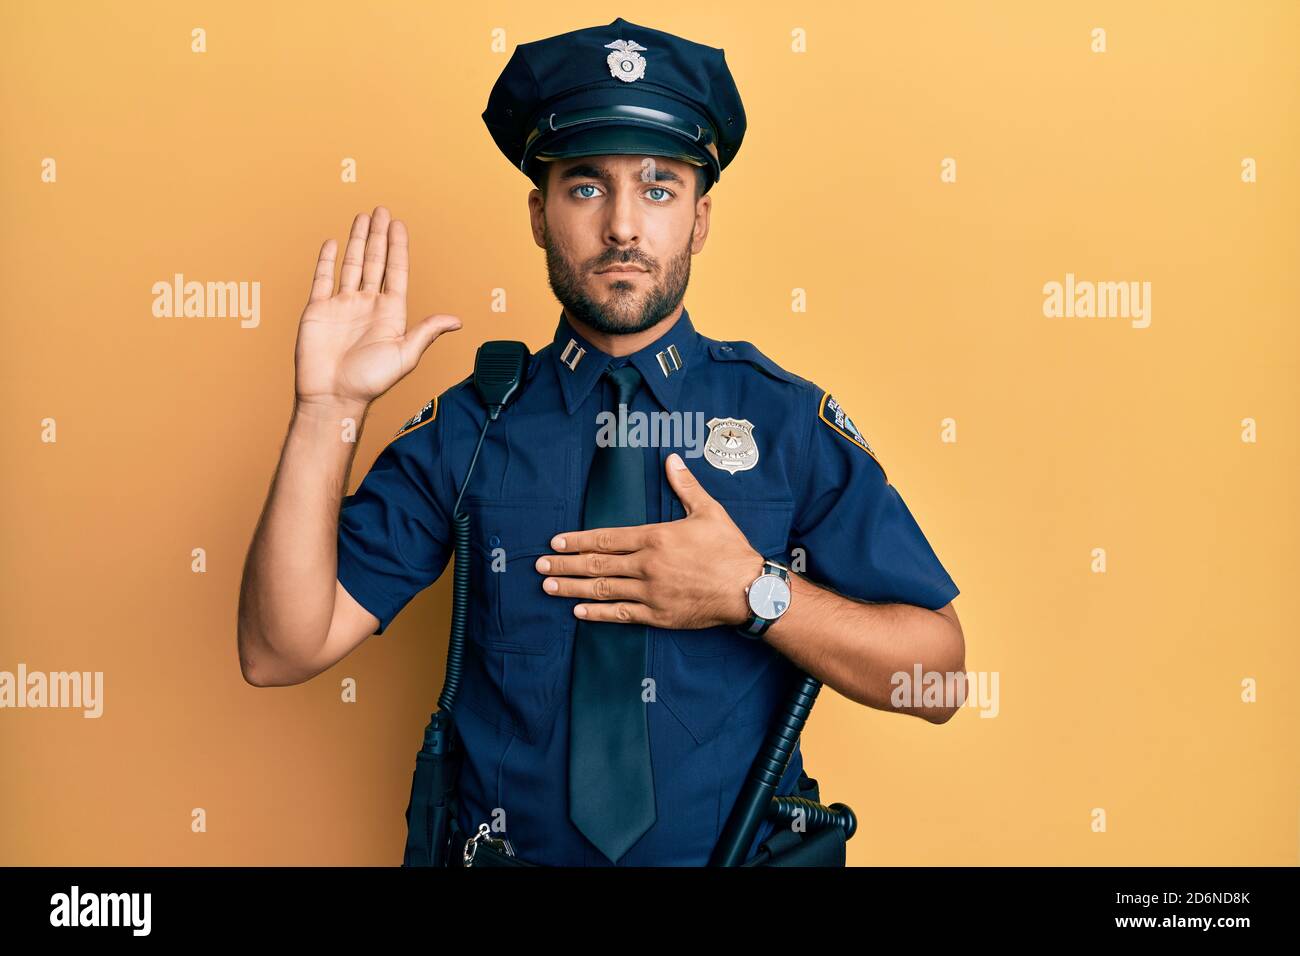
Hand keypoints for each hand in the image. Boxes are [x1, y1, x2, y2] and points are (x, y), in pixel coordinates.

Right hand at [294, 205, 461, 411]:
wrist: (332, 396)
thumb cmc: (370, 381)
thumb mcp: (405, 355)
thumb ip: (426, 331)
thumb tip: (457, 321)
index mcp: (390, 313)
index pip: (395, 271)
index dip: (398, 247)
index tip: (399, 225)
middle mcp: (367, 305)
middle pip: (375, 261)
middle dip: (379, 235)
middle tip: (382, 210)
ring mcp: (343, 305)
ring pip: (352, 264)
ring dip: (358, 241)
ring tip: (363, 217)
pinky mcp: (318, 309)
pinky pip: (324, 279)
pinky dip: (328, 260)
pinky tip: (334, 243)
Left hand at [535, 452, 764, 627]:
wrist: (748, 589)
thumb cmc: (729, 549)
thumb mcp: (709, 511)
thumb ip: (685, 486)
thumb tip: (671, 460)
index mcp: (654, 537)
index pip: (605, 538)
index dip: (577, 541)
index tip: (555, 543)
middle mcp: (646, 565)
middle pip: (596, 565)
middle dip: (564, 564)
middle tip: (539, 566)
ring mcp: (650, 593)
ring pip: (602, 590)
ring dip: (572, 588)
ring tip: (548, 586)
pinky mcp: (657, 615)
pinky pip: (620, 614)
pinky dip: (597, 613)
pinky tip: (578, 611)